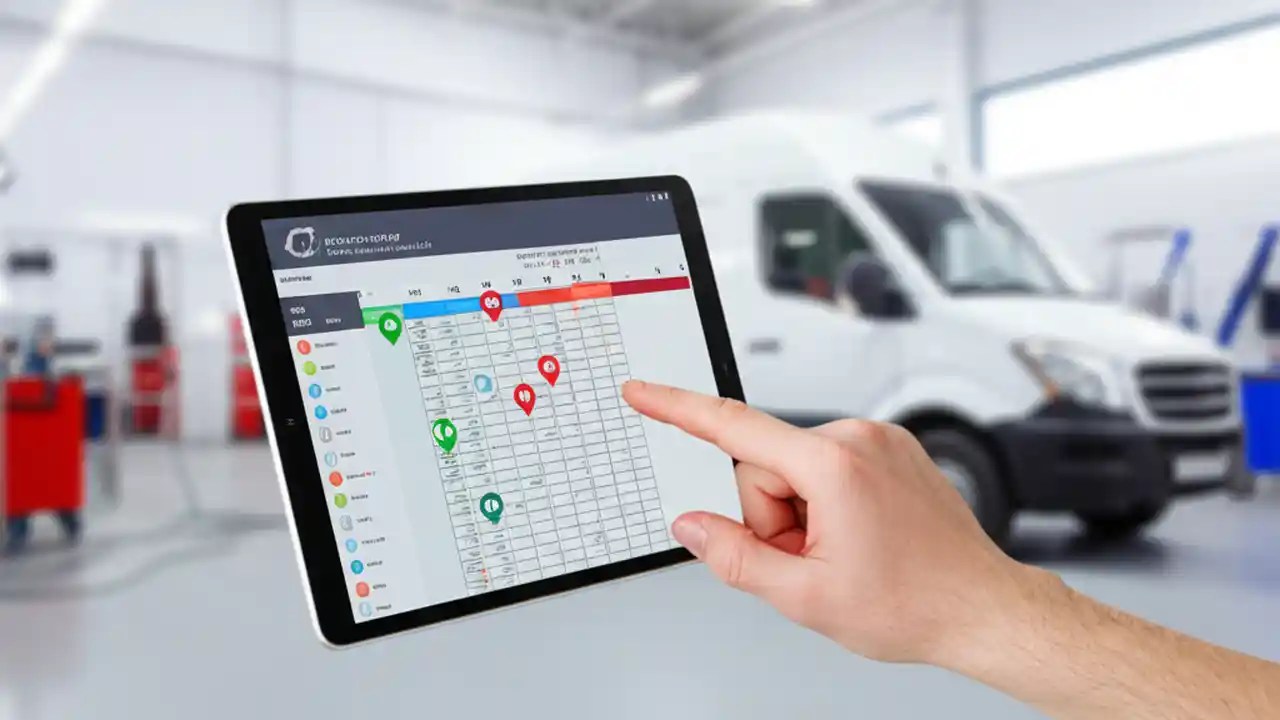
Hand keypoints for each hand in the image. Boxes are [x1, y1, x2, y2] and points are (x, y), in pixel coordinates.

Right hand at [622, 380, 1036, 665]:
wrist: (983, 610)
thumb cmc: (915, 605)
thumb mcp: (805, 596)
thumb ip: (734, 557)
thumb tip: (692, 527)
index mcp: (833, 466)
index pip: (733, 428)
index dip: (677, 409)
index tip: (643, 392)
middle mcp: (858, 438)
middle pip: (765, 470)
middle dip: (774, 520)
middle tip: (813, 562)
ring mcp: (879, 441)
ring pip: (795, 473)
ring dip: (802, 516)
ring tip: (843, 555)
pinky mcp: (891, 450)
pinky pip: (828, 470)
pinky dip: (827, 504)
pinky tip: (859, 538)